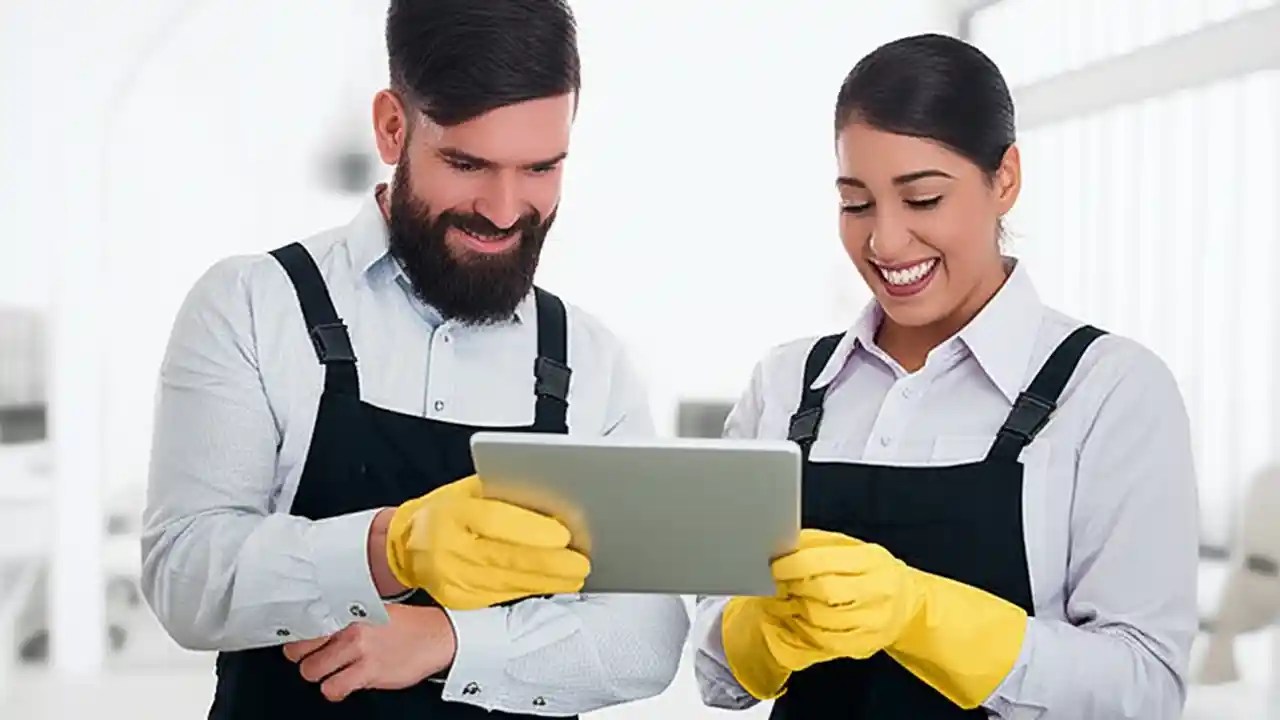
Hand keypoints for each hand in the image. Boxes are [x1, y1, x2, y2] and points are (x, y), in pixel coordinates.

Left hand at [282, 604, 456, 701]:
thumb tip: (321, 628)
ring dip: (318, 675)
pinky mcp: (368, 671)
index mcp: (351, 611)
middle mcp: (351, 629)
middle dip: (302, 658)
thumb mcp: (375, 610)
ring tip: (331, 673)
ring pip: (311, 671)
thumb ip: (348, 618)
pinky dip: (334, 690)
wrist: (437, 636)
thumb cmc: (409, 625)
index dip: (295, 635)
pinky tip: (344, 684)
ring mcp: (359, 651)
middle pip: (300, 649)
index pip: (306, 621)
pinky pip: (333, 688)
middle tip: (312, 659)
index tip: (294, 642)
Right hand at [385, 475, 589, 609]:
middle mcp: (449, 547)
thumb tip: (550, 498)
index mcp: (451, 513)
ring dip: (547, 581)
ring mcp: (452, 577)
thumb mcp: (467, 490)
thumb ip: (502, 493)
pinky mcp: (459, 598)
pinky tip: (551, 585)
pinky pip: (501, 594)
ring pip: (509, 581)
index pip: (495, 521)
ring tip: (574, 575)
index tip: (563, 535)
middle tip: (580, 563)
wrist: (408, 544)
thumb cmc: (444, 511)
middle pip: (507, 557)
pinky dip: (530, 589)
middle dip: (550, 563)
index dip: (532, 531)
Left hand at [769, 529, 1027, 708]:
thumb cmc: (871, 570)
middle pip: (824, 593)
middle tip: (776, 583)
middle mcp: (878, 591)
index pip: (823, 562)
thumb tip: (783, 543)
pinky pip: (828, 642)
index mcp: (872, 560)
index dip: (792, 565)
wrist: (908, 603)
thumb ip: (819, 543)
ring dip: (796, 610)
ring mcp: (875, 621)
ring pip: (824, 620)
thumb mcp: (852, 547)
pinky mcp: (868, 644)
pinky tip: (800, 619)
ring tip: (786, 600)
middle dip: (794, 588)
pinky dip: (807, 630)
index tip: (774, 565)